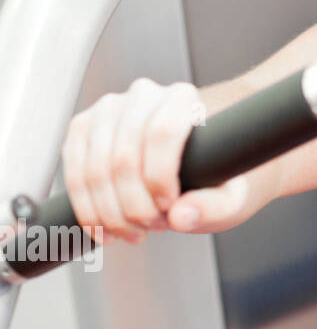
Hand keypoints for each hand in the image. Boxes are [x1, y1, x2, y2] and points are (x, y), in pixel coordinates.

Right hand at [61, 78, 272, 243]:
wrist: (192, 160)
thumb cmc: (213, 175)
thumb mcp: (230, 196)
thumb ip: (214, 207)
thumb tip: (181, 215)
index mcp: (183, 99)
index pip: (162, 133)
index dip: (160, 177)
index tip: (169, 207)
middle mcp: (143, 96)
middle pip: (123, 158)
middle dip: (134, 205)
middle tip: (154, 226)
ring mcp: (108, 110)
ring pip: (95, 170)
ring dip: (111, 213)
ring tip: (135, 232)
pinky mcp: (83, 129)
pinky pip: (74, 175)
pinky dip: (87, 210)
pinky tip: (105, 229)